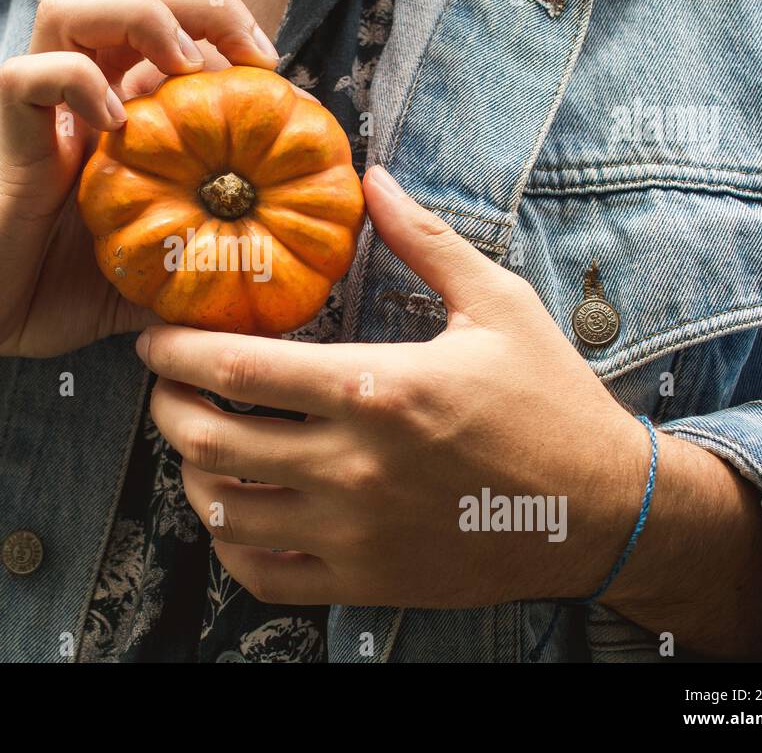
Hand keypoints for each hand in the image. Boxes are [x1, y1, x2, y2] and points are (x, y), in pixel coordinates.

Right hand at [0, 0, 281, 479]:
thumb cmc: (56, 296)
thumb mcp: (152, 281)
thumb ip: (203, 267)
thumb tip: (273, 285)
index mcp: (118, 119)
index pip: (170, 33)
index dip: (225, 31)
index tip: (277, 74)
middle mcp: (80, 104)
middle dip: (199, 3)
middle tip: (253, 56)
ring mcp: (41, 119)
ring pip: (68, 10)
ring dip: (138, 17)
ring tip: (185, 64)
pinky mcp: (8, 147)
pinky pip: (24, 79)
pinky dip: (73, 81)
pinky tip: (115, 123)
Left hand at [140, 165, 662, 608]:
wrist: (605, 512)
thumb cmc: (552, 401)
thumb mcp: (498, 305)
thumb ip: (424, 240)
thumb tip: (373, 180)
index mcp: (377, 388)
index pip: (237, 366)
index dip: (175, 349)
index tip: (155, 337)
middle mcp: (354, 467)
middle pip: (209, 441)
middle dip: (165, 407)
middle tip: (167, 387)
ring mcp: (356, 533)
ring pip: (224, 514)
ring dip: (191, 474)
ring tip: (198, 443)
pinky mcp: (367, 581)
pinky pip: (263, 576)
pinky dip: (230, 545)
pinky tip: (235, 513)